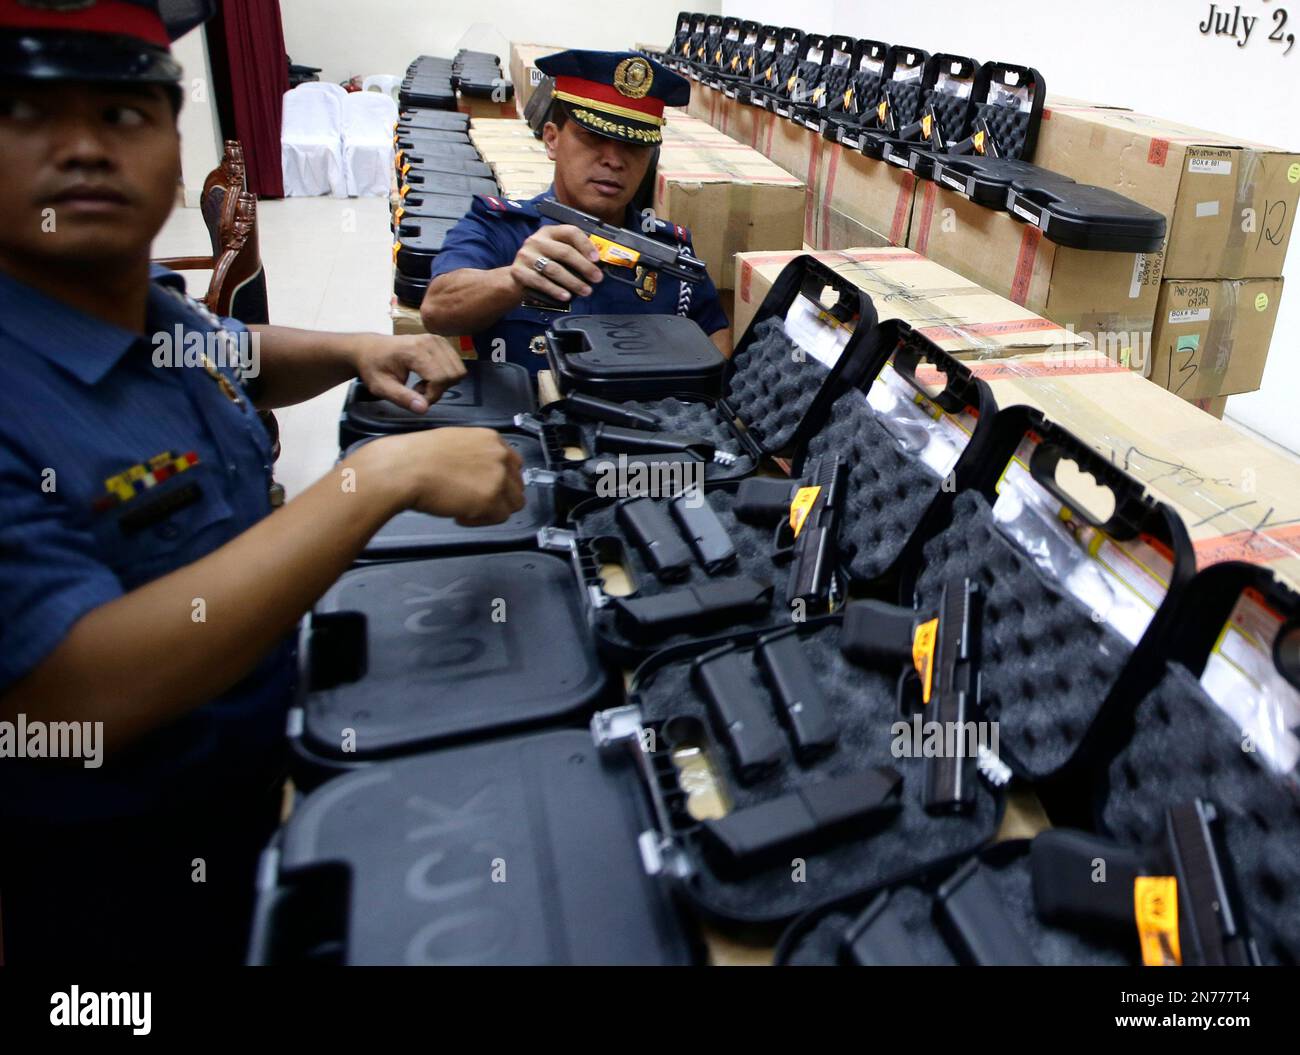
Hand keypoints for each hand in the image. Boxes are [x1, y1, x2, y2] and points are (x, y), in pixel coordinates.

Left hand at [351, 333, 466, 412]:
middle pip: (453, 375)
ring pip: (458, 370)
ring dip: (444, 382)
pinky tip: (428, 374)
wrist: (369, 348)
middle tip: (418, 389)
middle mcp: (430, 341)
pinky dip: (446, 374)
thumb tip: (424, 409)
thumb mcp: (381, 387)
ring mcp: (438, 339)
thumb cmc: (373, 367)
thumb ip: (402, 398)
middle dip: (439, 389)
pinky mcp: (441, 341)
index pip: (440, 378)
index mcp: (414, 351)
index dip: (433, 394)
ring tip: (423, 381)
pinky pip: (456, 364)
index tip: (416, 396)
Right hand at [381, 428, 525, 525]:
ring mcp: (498, 477)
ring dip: (492, 510)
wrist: (405, 468)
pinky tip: (460, 514)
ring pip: (513, 504)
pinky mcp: (491, 499)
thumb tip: (478, 471)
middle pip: (517, 485)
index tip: (489, 487)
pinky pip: (499, 518)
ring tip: (467, 509)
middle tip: (477, 502)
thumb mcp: (453, 442)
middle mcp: (500, 455)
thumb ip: (475, 454)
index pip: (513, 463)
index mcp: (491, 439)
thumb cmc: (417, 457)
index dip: (501, 479)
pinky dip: (480, 521)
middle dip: (499, 496)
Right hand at [509, 223, 604, 304]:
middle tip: (596, 278)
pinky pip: (540, 282)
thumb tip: (596, 265)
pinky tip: (566, 296)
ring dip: (573, 282)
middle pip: (564, 252)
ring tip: (585, 291)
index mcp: (549, 232)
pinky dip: (555, 290)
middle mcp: (536, 240)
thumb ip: (572, 253)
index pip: (570, 232)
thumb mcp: (555, 252)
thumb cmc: (543, 264)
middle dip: (584, 267)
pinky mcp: (519, 272)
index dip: (585, 245)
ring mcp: (526, 256)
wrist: (517, 276)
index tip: (596, 259)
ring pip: (554, 269)